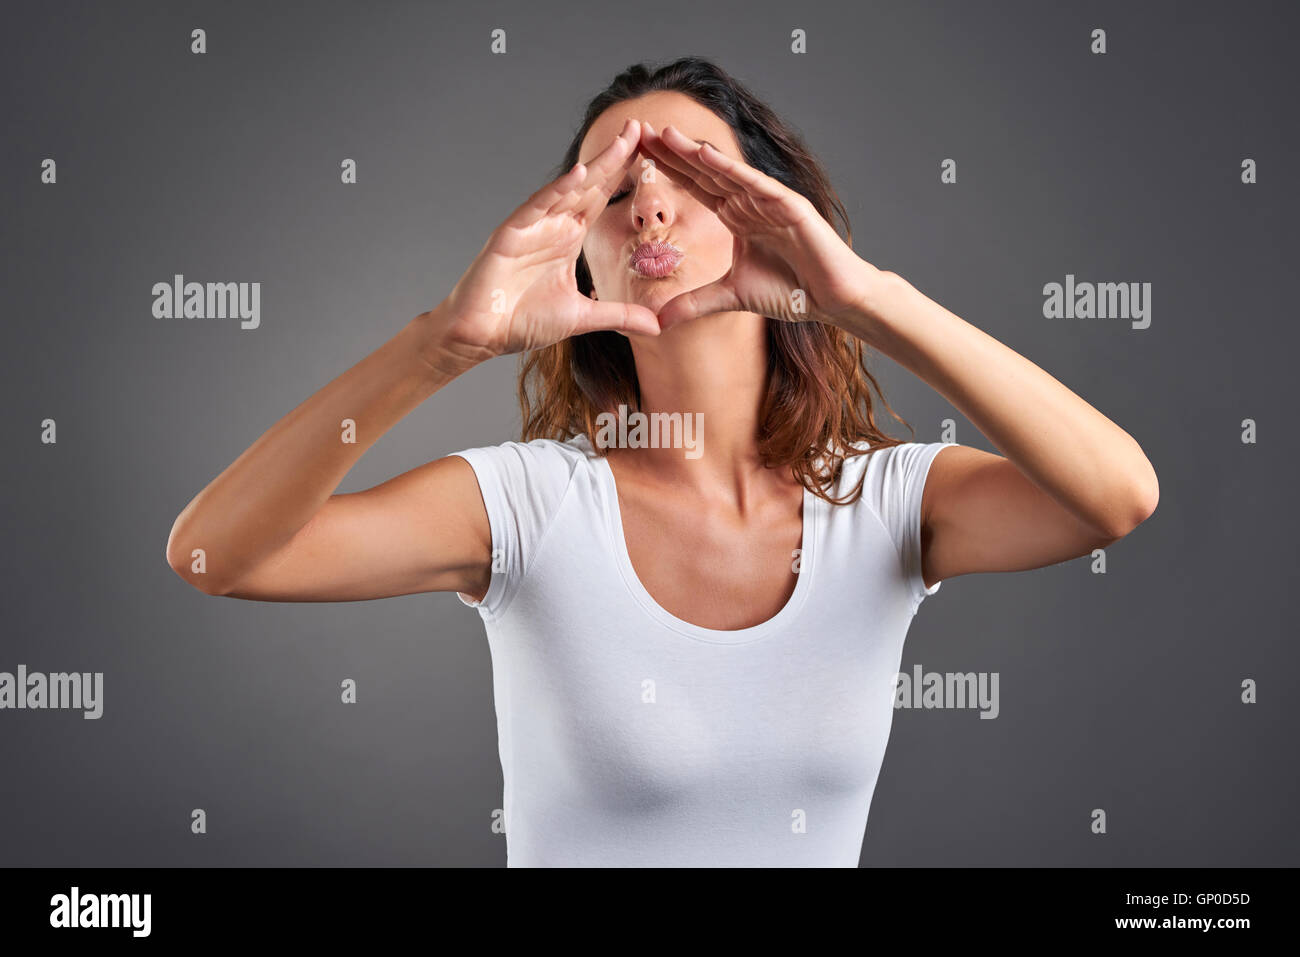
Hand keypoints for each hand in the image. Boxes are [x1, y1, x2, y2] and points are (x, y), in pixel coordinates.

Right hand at [436, 118, 660, 368]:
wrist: (481, 335)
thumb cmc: (522, 320)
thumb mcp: (582, 316)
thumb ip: (619, 315)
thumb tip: (658, 326)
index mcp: (569, 237)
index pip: (601, 198)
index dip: (624, 174)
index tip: (651, 151)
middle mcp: (553, 225)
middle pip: (590, 184)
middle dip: (616, 155)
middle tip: (641, 125)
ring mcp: (532, 227)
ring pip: (568, 189)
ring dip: (595, 164)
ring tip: (622, 140)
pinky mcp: (511, 235)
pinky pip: (537, 207)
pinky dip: (557, 191)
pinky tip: (579, 173)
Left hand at [636, 121, 882, 331]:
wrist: (832, 300)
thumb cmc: (790, 291)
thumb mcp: (731, 297)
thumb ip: (696, 303)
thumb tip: (659, 322)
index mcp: (736, 216)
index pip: (695, 186)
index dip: (668, 170)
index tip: (636, 155)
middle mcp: (749, 202)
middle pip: (704, 172)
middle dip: (672, 152)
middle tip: (640, 130)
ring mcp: (770, 201)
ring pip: (726, 172)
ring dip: (696, 152)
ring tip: (665, 133)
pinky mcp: (790, 206)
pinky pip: (757, 184)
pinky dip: (733, 170)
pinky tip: (707, 155)